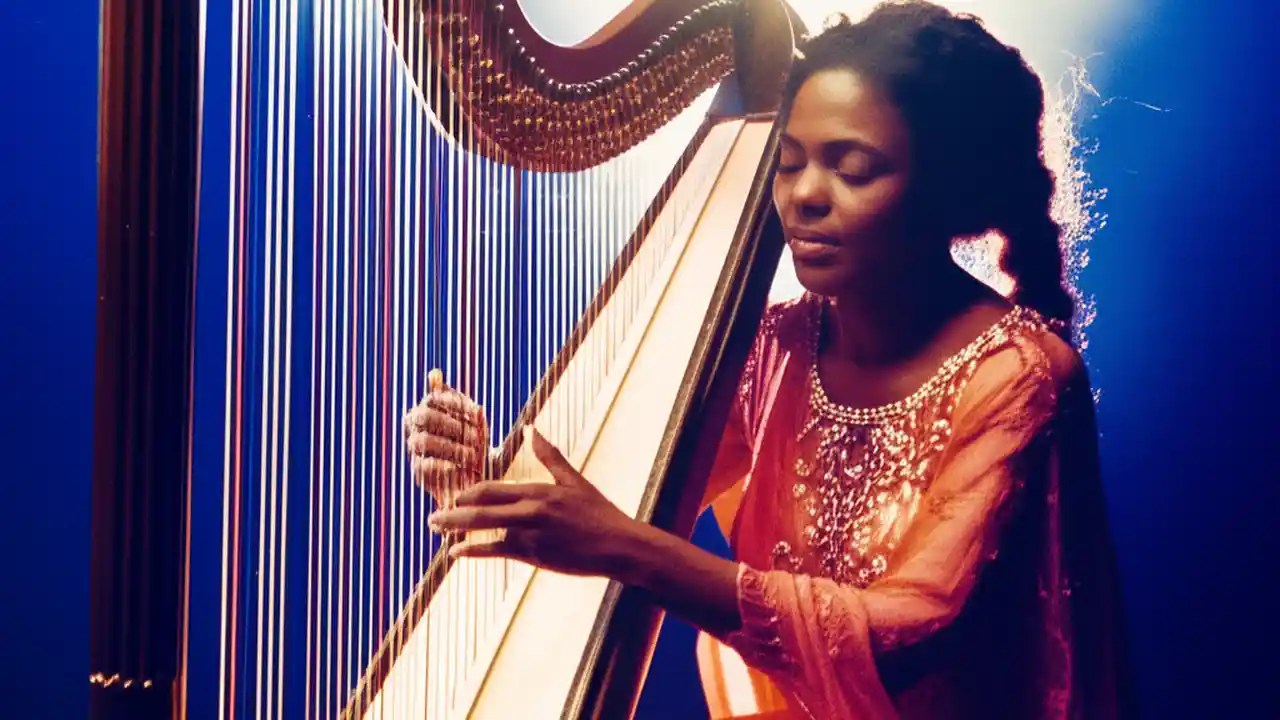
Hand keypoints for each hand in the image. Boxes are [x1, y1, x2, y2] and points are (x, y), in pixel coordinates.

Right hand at [403, 369, 488, 498]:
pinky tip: (460, 468)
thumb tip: (433, 373)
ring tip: (473, 456)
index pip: (433, 397)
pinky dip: (445, 465)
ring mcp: (415, 450)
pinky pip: (425, 465)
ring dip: (452, 447)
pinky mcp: (419, 473)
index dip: (454, 402)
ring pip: (424, 441)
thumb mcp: (476, 422)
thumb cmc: (478, 445)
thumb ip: (456, 399)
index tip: (477, 412)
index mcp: (430, 409)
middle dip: (451, 424)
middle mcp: (417, 427)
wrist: (479, 480)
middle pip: (424, 415)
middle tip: (475, 437)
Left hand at [427, 427, 639, 578]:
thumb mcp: (574, 480)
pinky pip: (496, 551)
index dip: (468, 493)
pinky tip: (455, 553)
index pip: (491, 489)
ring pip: (484, 530)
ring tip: (437, 531)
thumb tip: (531, 429)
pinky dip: (472, 551)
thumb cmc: (598, 513)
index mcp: (538, 490)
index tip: (454, 496)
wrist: (618, 545)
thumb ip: (549, 456)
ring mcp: (530, 534)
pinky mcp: (533, 555)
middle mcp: (530, 511)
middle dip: (453, 512)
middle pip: (480, 509)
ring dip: (457, 531)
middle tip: (432, 516)